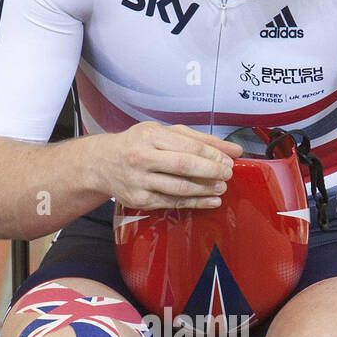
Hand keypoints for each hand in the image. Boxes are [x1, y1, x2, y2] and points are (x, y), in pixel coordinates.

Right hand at [101, 121, 241, 209]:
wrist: (102, 163)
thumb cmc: (137, 144)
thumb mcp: (164, 133)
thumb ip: (199, 140)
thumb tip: (233, 149)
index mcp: (150, 136)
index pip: (188, 146)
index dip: (213, 155)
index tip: (228, 160)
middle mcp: (142, 157)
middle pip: (184, 166)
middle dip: (211, 171)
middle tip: (228, 174)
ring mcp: (139, 180)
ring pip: (179, 188)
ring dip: (205, 189)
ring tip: (221, 188)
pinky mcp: (140, 199)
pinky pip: (172, 202)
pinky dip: (195, 203)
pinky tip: (210, 201)